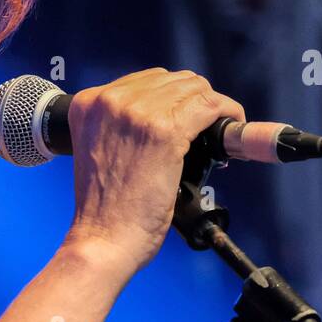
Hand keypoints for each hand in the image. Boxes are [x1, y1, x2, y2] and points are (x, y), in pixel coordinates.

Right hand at [63, 67, 246, 276]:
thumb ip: (121, 127)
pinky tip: (232, 125)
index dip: (170, 100)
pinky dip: (228, 113)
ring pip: (194, 90)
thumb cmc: (104, 209)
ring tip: (219, 131)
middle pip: (171, 80)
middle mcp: (110, 101)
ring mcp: (137, 113)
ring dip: (212, 108)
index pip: (144, 82)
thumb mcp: (100, 152)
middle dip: (193, 102)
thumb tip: (168, 115)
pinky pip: (210, 106)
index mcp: (88, 104)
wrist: (103, 240)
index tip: (184, 118)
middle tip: (205, 129)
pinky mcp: (165, 131)